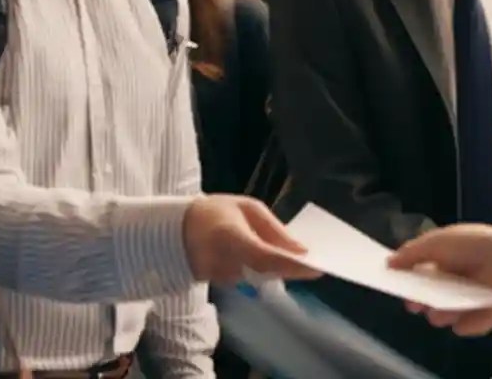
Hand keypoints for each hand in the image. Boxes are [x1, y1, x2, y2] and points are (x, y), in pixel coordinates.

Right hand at [183, 195, 320, 283]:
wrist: (173, 231)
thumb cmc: (214, 212)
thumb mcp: (245, 207)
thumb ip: (273, 228)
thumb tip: (300, 249)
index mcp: (230, 236)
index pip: (264, 256)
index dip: (291, 264)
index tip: (316, 267)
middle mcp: (225, 261)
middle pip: (269, 273)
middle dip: (294, 270)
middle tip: (318, 265)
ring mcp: (223, 277)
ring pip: (263, 278)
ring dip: (282, 269)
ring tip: (301, 258)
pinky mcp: (223, 285)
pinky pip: (253, 279)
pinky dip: (268, 271)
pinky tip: (279, 261)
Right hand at [387, 225, 491, 336]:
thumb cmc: (473, 246)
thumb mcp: (437, 241)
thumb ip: (412, 252)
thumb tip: (388, 263)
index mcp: (449, 257)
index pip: (423, 271)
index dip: (408, 278)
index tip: (394, 283)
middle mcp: (458, 278)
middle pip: (430, 295)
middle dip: (419, 300)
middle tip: (413, 303)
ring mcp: (470, 299)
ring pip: (444, 313)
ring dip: (440, 312)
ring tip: (442, 307)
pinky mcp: (483, 317)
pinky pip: (467, 325)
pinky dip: (466, 321)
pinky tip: (467, 313)